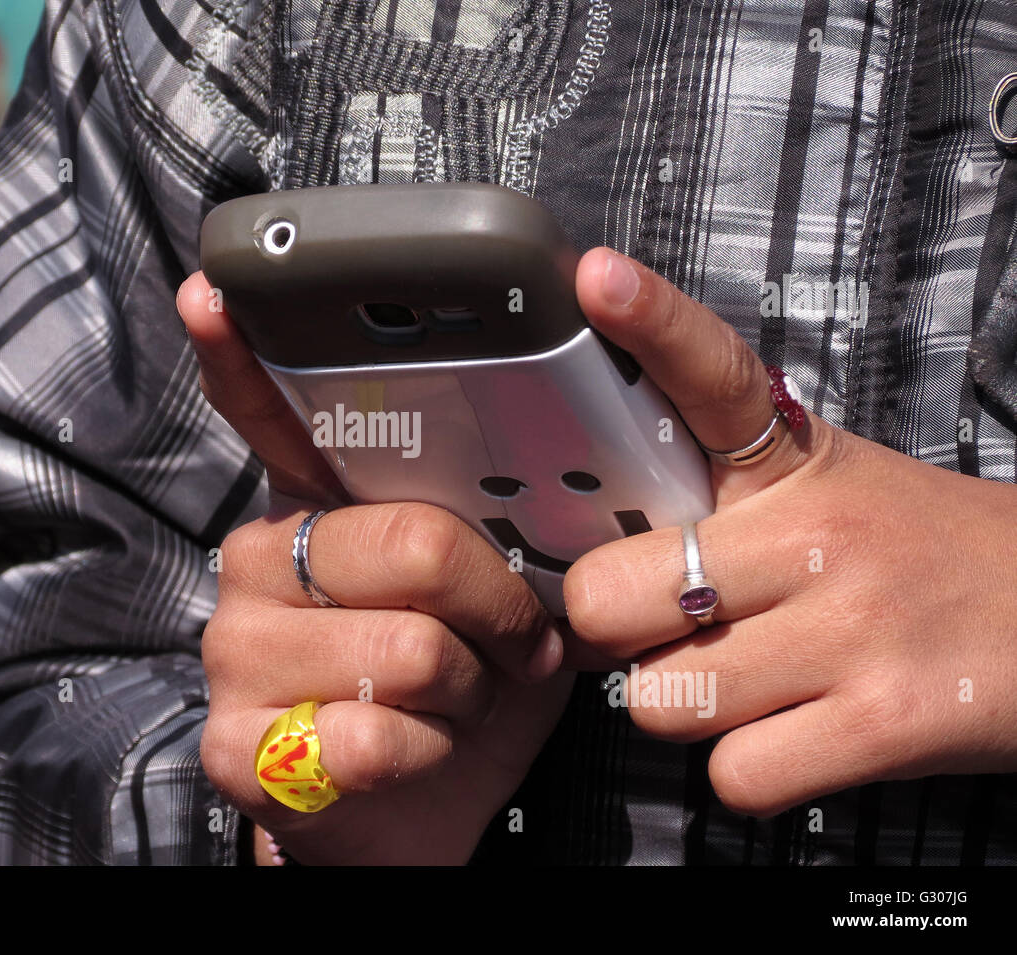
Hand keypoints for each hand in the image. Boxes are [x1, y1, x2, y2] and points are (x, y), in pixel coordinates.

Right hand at [177, 274, 573, 864]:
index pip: (268, 414)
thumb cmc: (459, 690)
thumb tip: (550, 477)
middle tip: (511, 640)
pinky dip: (428, 753)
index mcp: (319, 508)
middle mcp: (260, 561)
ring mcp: (236, 651)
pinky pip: (369, 734)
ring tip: (456, 701)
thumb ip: (495, 530)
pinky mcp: (235, 745)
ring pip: (410, 647)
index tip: (213, 290)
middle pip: (413, 543)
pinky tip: (411, 751)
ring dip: (470, 692)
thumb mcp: (494, 599)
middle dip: (498, 608)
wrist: (419, 816)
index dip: (239, 349)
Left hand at [565, 247, 1016, 816]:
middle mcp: (818, 535)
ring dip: (683, 706)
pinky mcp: (887, 723)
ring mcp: (853, 629)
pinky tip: (791, 734)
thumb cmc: (926, 558)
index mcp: (798, 463)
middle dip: (614, 627)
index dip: (651, 324)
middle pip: (613, 596)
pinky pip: (734, 775)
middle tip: (655, 623)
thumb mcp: (832, 490)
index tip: (598, 277)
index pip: (714, 375)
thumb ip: (719, 502)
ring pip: (661, 698)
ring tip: (745, 680)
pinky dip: (747, 770)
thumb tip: (600, 556)